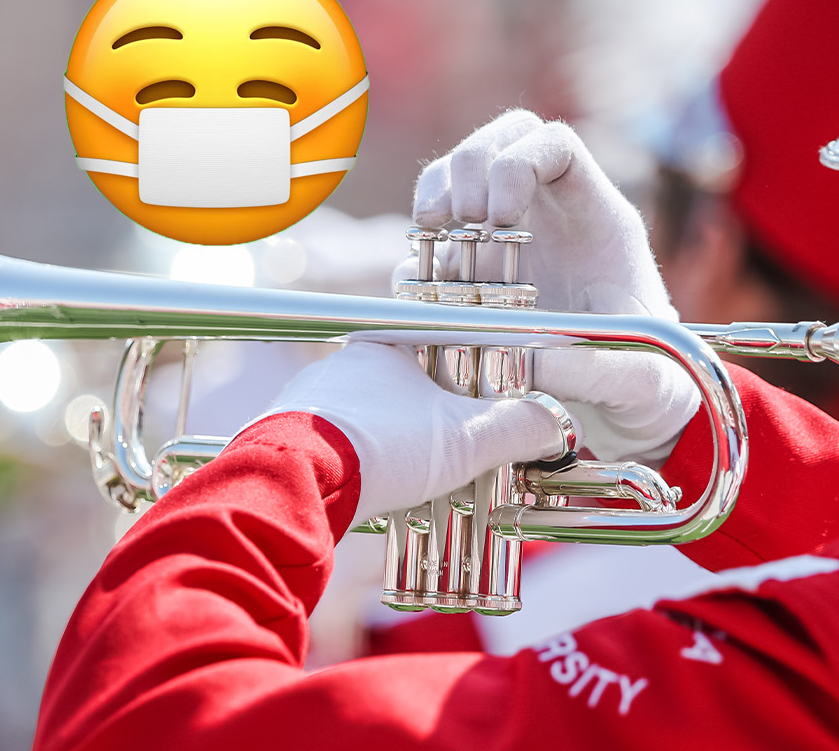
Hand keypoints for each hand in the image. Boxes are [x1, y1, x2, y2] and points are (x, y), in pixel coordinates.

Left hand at [265, 342, 566, 523]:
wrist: (295, 482)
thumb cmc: (383, 447)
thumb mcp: (467, 439)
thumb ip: (517, 428)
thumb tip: (557, 426)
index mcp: (388, 345)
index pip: (442, 349)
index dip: (471, 382)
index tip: (487, 412)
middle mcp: (342, 363)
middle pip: (404, 390)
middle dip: (431, 423)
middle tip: (455, 456)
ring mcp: (306, 400)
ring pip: (366, 420)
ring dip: (392, 449)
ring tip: (414, 484)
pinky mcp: (282, 438)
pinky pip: (332, 447)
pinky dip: (355, 468)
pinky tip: (370, 493)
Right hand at [404, 109, 698, 464]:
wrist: (627, 402)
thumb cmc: (649, 378)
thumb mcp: (640, 378)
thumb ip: (597, 368)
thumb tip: (528, 361)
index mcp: (597, 215)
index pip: (556, 144)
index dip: (519, 159)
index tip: (500, 215)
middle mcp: (550, 213)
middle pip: (501, 139)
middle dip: (469, 165)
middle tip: (460, 219)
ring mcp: (509, 236)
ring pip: (460, 175)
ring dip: (435, 193)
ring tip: (430, 233)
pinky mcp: (476, 270)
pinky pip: (435, 236)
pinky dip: (419, 247)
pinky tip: (420, 279)